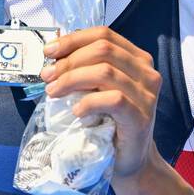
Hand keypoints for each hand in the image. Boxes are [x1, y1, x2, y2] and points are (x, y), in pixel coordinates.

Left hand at [40, 25, 161, 178]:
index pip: (104, 35)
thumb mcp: (97, 89)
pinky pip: (113, 100)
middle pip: (103, 50)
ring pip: (105, 72)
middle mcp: (146, 72)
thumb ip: (85, 69)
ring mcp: (147, 95)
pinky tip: (76, 111)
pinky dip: (89, 102)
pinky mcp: (141, 118)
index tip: (49, 51)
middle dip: (68, 61)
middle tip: (47, 77)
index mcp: (136, 59)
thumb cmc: (110, 122)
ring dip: (72, 80)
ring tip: (54, 92)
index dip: (73, 40)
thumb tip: (53, 54)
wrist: (129, 159)